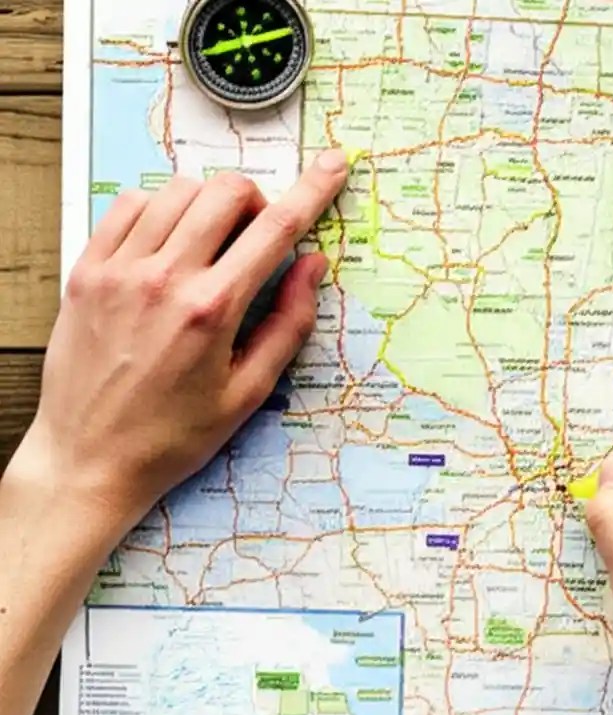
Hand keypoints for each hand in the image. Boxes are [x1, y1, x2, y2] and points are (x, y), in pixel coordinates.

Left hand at [6, 149, 349, 528]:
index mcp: (212, 310)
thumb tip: (312, 266)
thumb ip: (289, 323)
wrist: (88, 458)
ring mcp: (118, 270)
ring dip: (208, 203)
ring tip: (211, 242)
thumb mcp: (249, 391)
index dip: (313, 190)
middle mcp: (163, 279)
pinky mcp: (87, 272)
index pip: (276, 228)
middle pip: (226, 192)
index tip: (333, 165)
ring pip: (178, 190)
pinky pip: (129, 206)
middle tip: (258, 236)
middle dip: (257, 201)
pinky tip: (168, 242)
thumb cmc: (173, 435)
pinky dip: (159, 208)